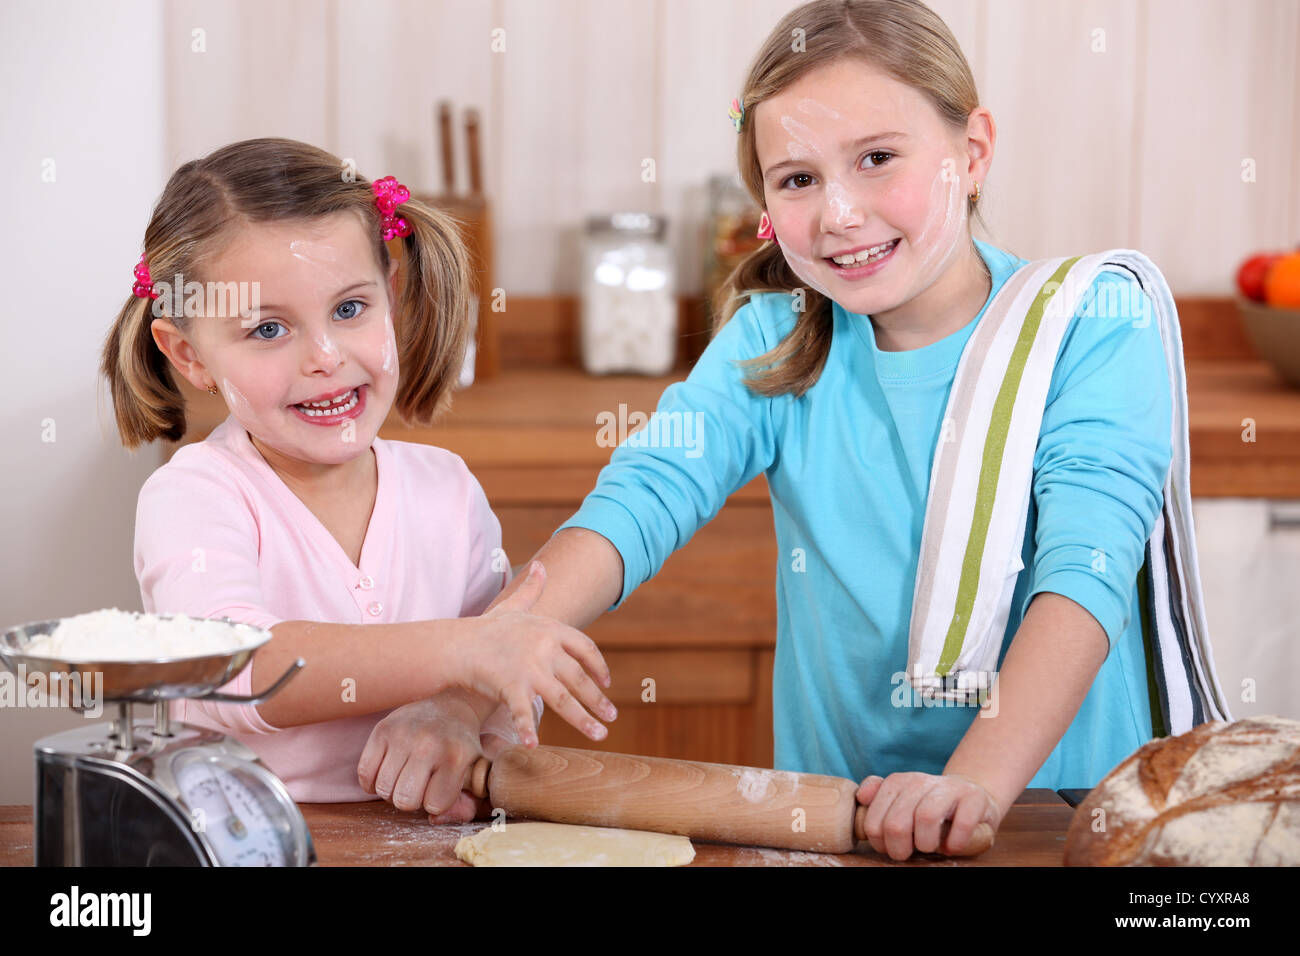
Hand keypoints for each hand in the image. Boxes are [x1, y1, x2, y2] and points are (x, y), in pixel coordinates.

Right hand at [357, 692, 485, 820]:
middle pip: (404, 800)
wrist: (450, 705)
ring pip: (382, 789)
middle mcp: (428, 744)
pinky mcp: (382, 729)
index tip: (439, 788)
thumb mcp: (472, 772)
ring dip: (391, 790)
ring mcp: (403, 735)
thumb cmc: (459, 746)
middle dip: (410, 800)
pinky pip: (364, 772)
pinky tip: (387, 772)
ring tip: (404, 776)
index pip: (434, 805)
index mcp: (455, 756)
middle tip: (418, 785)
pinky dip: (371, 781)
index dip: (435, 802)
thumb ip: (463, 805)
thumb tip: (434, 820)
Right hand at [460, 561, 615, 746]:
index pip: (586, 648)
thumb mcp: (513, 606)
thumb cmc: (486, 629)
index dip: (599, 666)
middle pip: (580, 678)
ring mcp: (529, 668)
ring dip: (584, 720)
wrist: (456, 643)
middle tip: (612, 717)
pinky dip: (528, 729)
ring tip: (600, 734)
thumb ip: (531, 588)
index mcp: (550, 630)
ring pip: (564, 699)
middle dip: (598, 700)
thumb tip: (540, 565)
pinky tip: (534, 745)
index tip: (606, 682)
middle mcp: (545, 649)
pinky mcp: (510, 686)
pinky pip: (524, 712)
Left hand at [857, 771, 1001, 860]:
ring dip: (926, 843)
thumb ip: (877, 795)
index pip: (875, 821)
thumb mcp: (900, 799)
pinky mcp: (974, 797)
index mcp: (898, 782)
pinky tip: (952, 846)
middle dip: (900, 849)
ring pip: (926, 818)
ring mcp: (948, 787)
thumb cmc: (929, 806)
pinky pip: (962, 824)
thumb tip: (862, 797)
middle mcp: (920, 781)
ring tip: (930, 847)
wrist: (970, 797)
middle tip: (909, 853)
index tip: (890, 847)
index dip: (880, 843)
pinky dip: (955, 842)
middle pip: (897, 823)